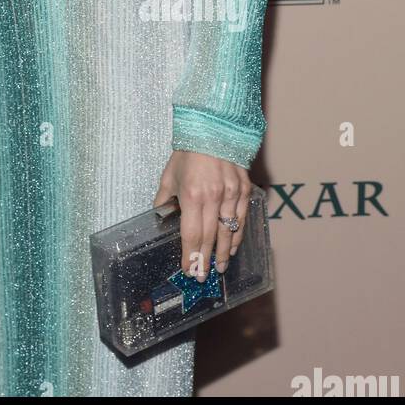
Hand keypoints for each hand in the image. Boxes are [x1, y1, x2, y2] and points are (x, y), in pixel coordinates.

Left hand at [153, 149, 250, 280]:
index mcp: (191, 194)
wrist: (212, 127)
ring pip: (229, 231)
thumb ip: (164, 200)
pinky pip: (242, 219)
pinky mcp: (244, 189)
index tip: (188, 270)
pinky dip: (237, 235)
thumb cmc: (187, 152)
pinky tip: (233, 246)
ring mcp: (231, 193)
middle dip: (205, 260)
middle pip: (210, 237)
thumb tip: (159, 218)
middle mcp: (213, 197)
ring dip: (224, 253)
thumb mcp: (169, 176)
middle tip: (203, 277)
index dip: (190, 255)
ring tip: (219, 267)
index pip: (191, 234)